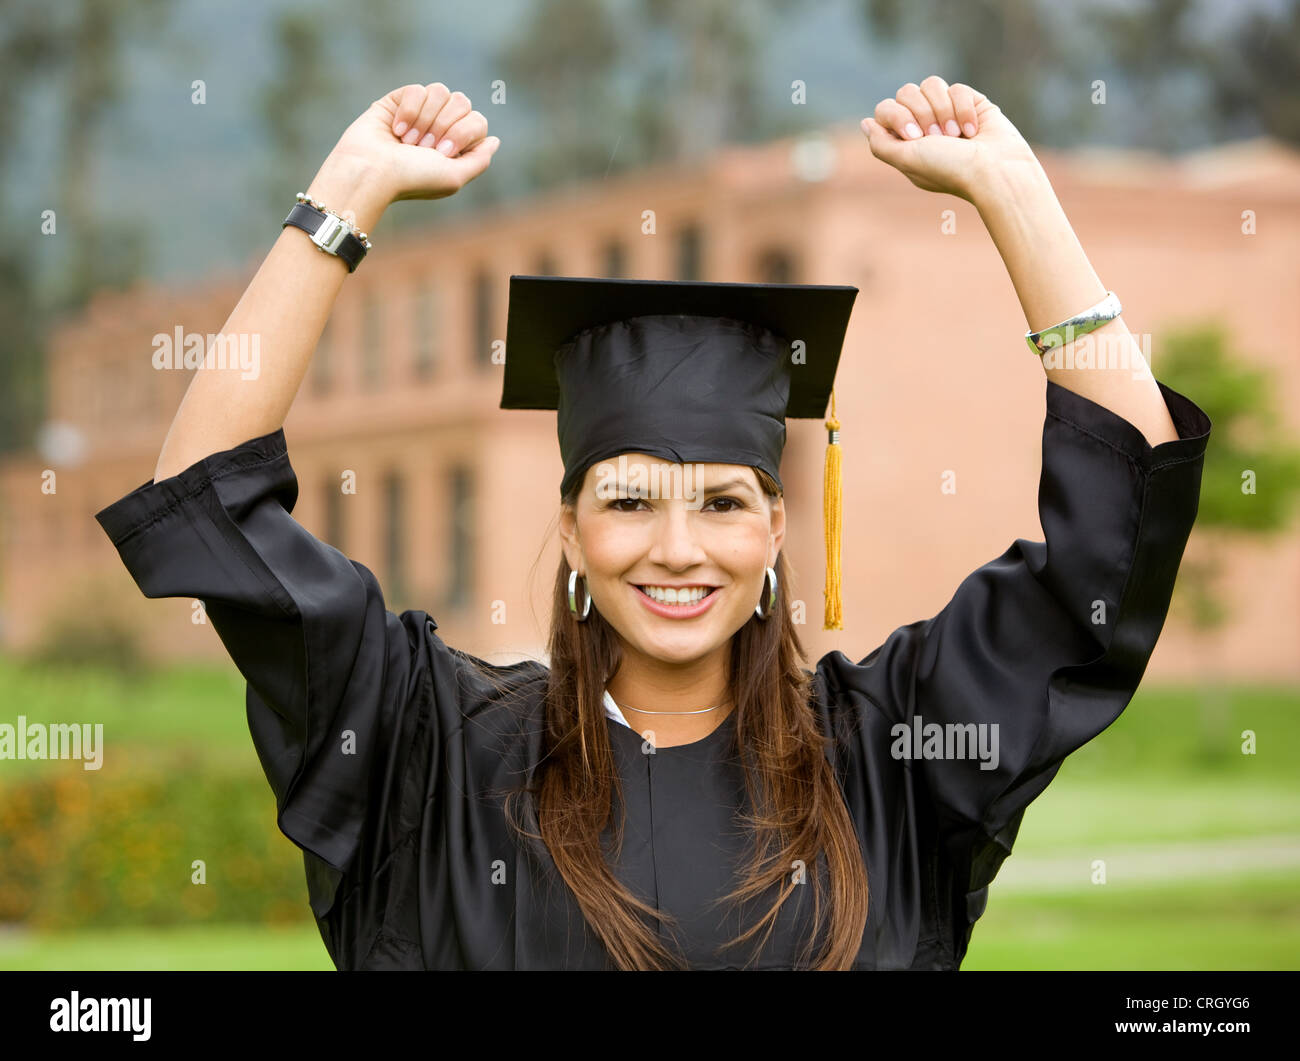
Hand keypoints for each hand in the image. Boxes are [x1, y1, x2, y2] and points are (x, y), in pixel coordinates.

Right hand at [327, 82, 500, 204]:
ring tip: (409, 142)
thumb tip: (494, 140)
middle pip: (462, 102)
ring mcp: (420, 113)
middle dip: (444, 124)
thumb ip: (479, 159)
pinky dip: (408, 111)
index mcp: (455, 147)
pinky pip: (417, 90)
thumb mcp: (455, 177)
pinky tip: (396, 130)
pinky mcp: (398, 101)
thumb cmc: (413, 178)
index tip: (442, 152)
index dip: (463, 132)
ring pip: (440, 91)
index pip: (477, 121)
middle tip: (425, 147)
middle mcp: (439, 128)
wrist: (372, 170)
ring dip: (425, 119)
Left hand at [860, 76, 1037, 201]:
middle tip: (937, 137)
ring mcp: (947, 112)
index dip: (897, 116)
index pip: (885, 108)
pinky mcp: (970, 103)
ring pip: (932, 84)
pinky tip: (972, 130)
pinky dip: (964, 109)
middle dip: (922, 112)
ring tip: (955, 135)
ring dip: (943, 111)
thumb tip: (866, 123)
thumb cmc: (949, 169)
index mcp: (905, 142)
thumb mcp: (907, 159)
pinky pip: (957, 88)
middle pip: (906, 91)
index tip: (915, 137)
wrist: (993, 169)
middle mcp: (924, 125)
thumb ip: (881, 144)